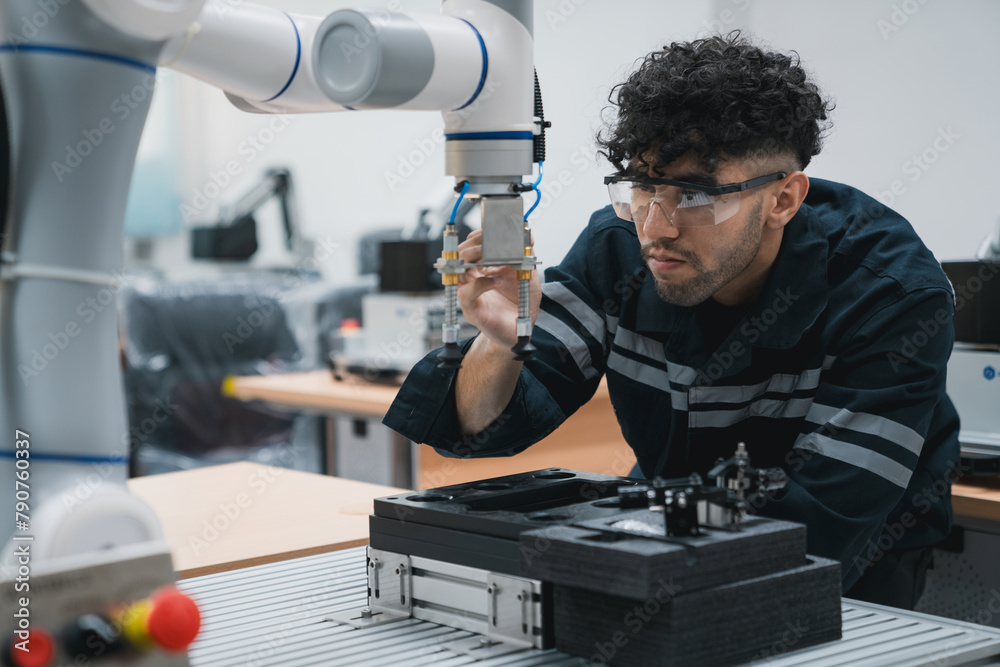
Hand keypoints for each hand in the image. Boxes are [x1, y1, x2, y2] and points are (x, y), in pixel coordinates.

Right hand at [457, 229, 541, 349]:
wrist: (520, 330)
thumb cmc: (520, 303)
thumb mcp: (527, 273)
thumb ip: (526, 254)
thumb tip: (528, 234)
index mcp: (483, 266)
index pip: (472, 244)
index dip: (479, 235)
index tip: (491, 229)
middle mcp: (472, 277)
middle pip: (461, 253)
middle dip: (474, 243)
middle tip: (489, 241)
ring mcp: (469, 292)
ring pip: (458, 270)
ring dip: (474, 259)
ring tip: (490, 258)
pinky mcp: (471, 308)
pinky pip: (466, 293)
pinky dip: (480, 284)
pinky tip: (495, 281)